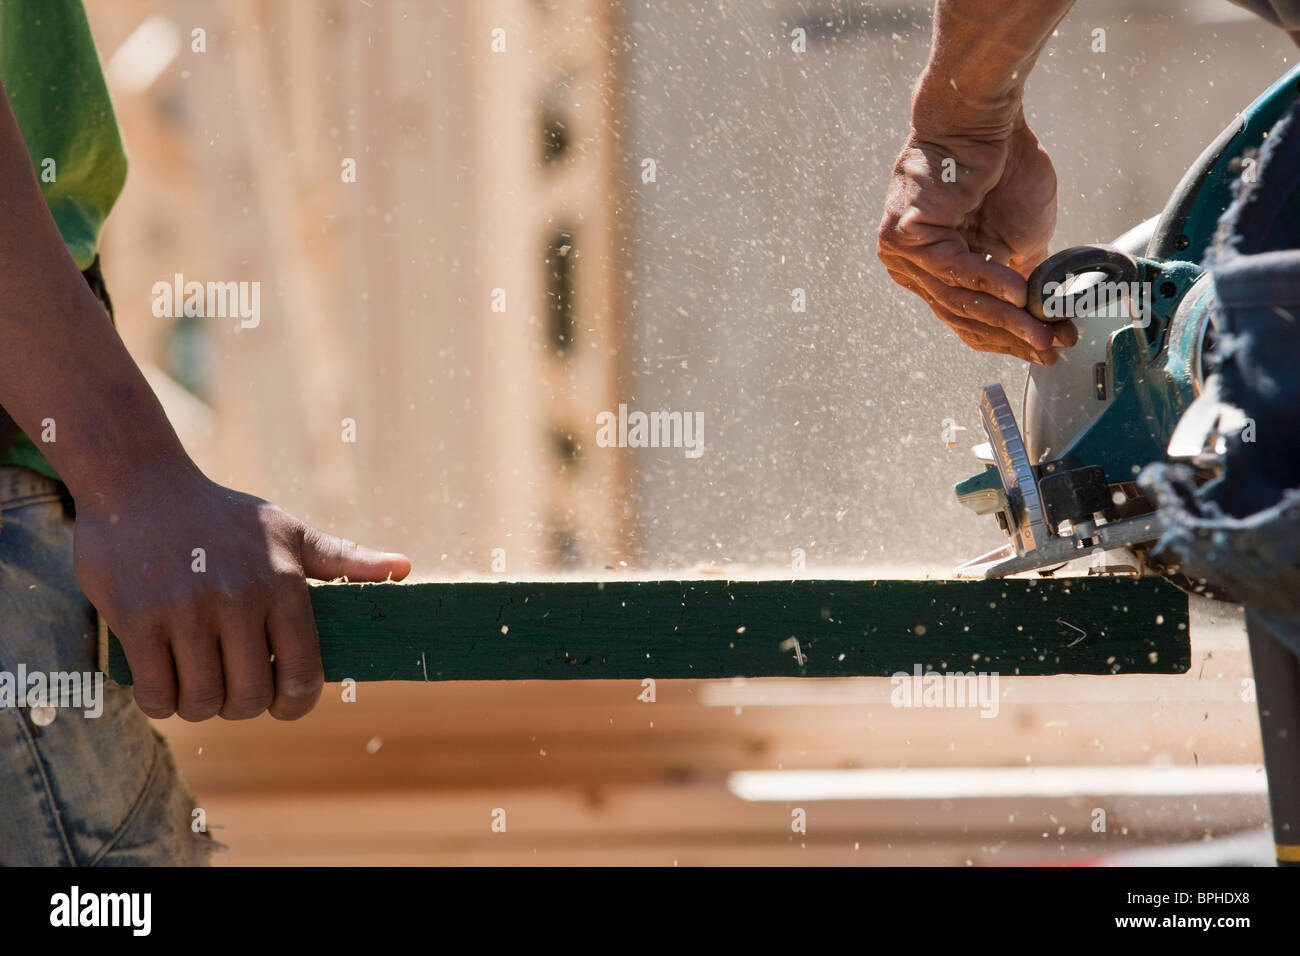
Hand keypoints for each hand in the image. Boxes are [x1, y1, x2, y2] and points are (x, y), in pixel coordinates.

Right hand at [74, 461, 411, 720]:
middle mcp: (238, 597)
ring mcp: (185, 609)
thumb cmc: (223, 516)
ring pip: (203, 701)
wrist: (139, 483)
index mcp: (283, 582)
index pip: (303, 673)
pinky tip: (165, 681)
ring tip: (198, 684)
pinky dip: (162, 701)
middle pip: (251, 697)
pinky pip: (157, 693)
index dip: (295, 704)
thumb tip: (404, 568)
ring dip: (201, 707)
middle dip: (243, 706)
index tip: (282, 704)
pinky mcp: (136, 618)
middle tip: (232, 690)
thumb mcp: (288, 532)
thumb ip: (344, 558)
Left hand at [877, 115, 1076, 363]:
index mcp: (937, 270)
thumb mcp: (1019, 239)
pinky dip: (988, 282)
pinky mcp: (903, 237)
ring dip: (1006, 318)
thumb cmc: (1004, 170)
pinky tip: (1018, 294)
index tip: (1048, 350)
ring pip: (958, 299)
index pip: (969, 319)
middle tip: (1051, 347)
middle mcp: (914, 267)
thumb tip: (1037, 317)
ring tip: (1041, 331)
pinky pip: (952, 270)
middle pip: (963, 317)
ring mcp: (903, 255)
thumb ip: (1019, 278)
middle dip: (1013, 335)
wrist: (984, 122)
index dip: (1011, 339)